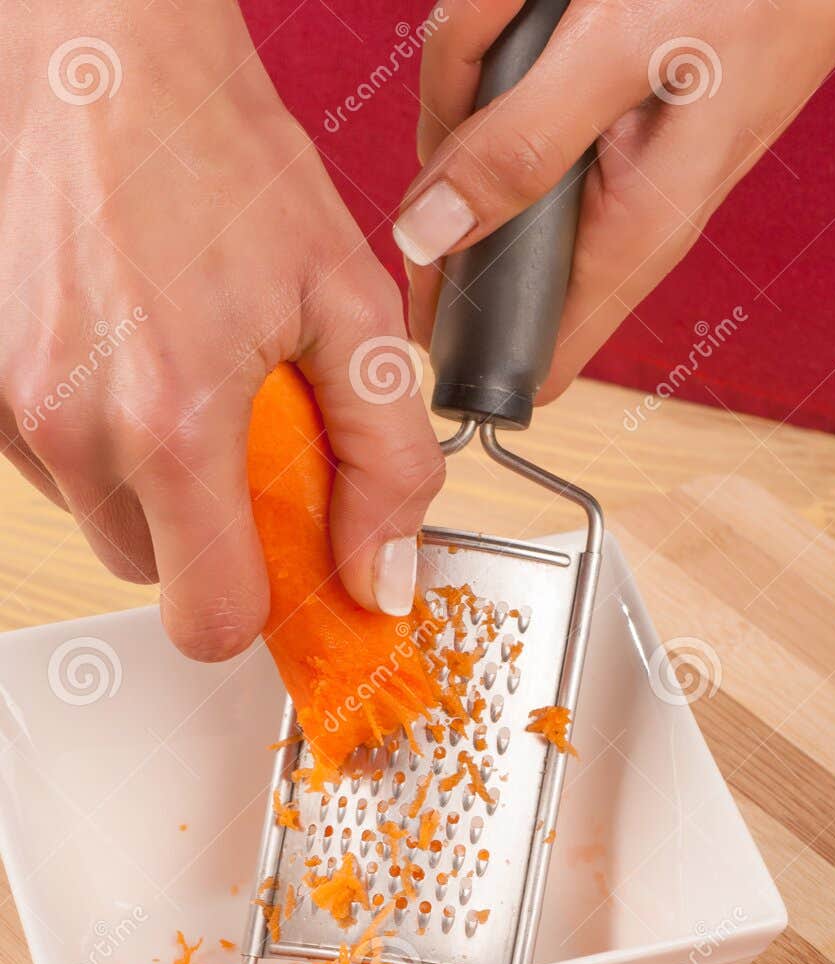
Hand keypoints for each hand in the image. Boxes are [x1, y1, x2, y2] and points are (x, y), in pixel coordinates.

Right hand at [1, 2, 442, 656]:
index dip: (262, 605)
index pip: (210, 619)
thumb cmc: (218, 157)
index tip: (291, 565)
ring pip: (108, 522)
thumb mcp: (350, 302)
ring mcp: (14, 409)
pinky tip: (135, 356)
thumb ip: (385, 459)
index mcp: (170, 423)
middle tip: (249, 438)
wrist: (101, 60)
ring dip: (158, 483)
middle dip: (213, 533)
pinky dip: (106, 440)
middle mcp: (73, 428)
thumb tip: (381, 573)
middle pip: (158, 576)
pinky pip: (59, 469)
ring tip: (189, 374)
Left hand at [396, 0, 834, 400]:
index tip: (413, 266)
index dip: (464, 336)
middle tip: (496, 41)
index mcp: (627, 239)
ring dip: (480, 49)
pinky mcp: (588, 111)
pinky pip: (506, 85)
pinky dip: (504, 23)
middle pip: (474, 226)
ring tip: (536, 1)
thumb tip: (427, 237)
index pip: (537, 358)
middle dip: (455, 127)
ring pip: (478, 139)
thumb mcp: (619, 56)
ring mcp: (596, 162)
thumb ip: (519, 144)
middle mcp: (609, 214)